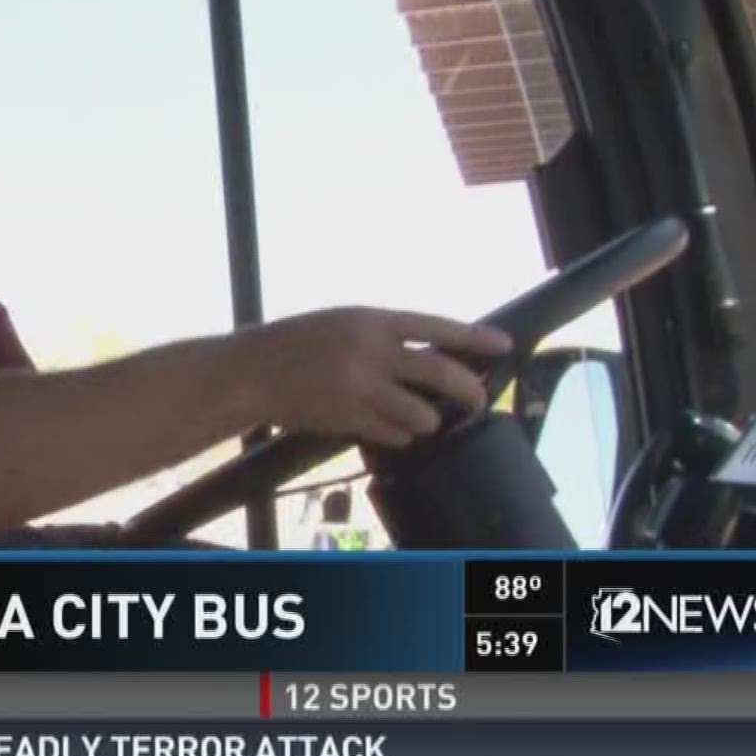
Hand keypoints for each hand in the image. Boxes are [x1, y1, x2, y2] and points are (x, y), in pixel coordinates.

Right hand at [240, 307, 512, 447]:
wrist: (252, 371)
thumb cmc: (297, 342)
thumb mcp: (343, 322)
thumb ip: (385, 334)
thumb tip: (435, 351)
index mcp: (371, 320)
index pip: (436, 326)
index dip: (475, 338)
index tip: (504, 345)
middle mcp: (370, 352)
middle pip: (440, 373)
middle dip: (469, 390)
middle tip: (478, 399)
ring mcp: (360, 388)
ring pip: (421, 414)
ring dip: (429, 420)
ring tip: (422, 418)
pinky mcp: (348, 419)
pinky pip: (395, 435)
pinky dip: (401, 435)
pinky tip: (390, 429)